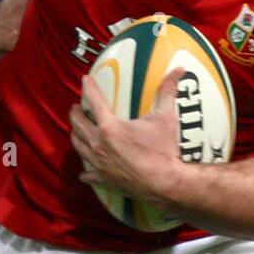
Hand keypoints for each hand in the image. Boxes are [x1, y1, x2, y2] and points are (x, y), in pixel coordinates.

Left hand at [68, 67, 187, 209]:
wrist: (165, 183)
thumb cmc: (164, 151)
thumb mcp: (166, 118)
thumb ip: (168, 92)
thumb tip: (178, 70)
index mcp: (109, 127)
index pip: (94, 101)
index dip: (89, 88)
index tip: (85, 80)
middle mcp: (98, 144)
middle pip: (78, 124)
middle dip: (75, 113)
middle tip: (76, 107)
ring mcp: (98, 163)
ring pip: (78, 146)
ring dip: (75, 135)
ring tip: (76, 129)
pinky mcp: (103, 179)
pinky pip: (88, 174)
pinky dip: (85, 171)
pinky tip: (84, 171)